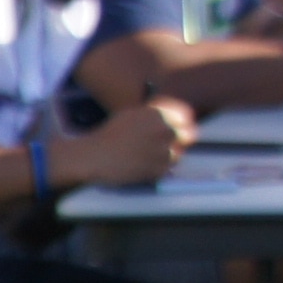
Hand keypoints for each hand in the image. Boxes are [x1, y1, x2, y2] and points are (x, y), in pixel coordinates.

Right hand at [61, 94, 193, 189]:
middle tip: (169, 145)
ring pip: (179, 154)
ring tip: (147, 157)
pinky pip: (168, 169)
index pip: (186, 116)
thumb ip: (155, 116)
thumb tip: (175, 120)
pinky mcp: (159, 169)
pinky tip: (141, 166)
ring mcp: (164, 150)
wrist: (93, 156)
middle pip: (189, 135)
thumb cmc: (109, 135)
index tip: (178, 129)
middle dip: (181, 140)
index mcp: (159, 113)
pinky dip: (158, 169)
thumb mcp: (132, 115)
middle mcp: (165, 130)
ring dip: (168, 156)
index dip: (182, 123)